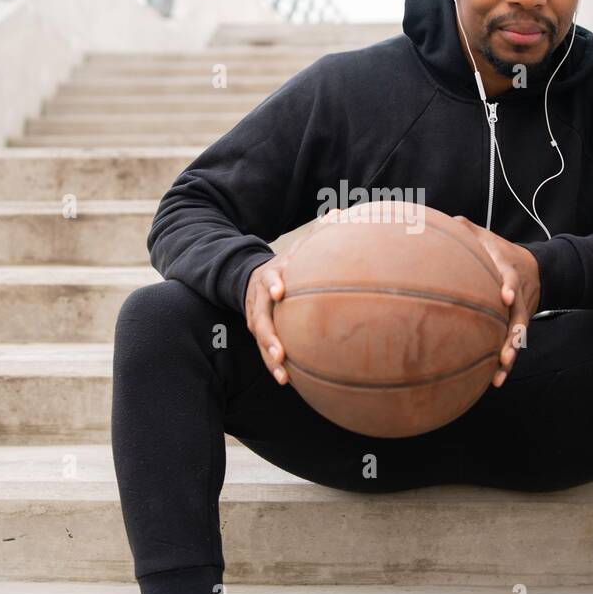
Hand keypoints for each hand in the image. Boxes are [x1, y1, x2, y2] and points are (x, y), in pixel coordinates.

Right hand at [244, 208, 342, 385]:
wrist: (251, 277)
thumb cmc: (287, 264)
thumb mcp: (297, 247)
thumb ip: (318, 232)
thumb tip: (341, 211)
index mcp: (271, 275)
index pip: (269, 278)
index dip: (273, 283)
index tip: (280, 291)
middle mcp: (260, 299)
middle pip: (260, 317)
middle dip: (268, 336)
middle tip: (280, 351)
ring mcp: (256, 318)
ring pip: (260, 340)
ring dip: (270, 358)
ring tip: (283, 376)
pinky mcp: (260, 333)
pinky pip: (267, 351)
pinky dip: (275, 366)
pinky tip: (288, 382)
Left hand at [451, 215, 541, 387]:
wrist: (536, 268)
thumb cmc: (499, 251)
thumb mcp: (485, 236)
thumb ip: (465, 229)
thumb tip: (439, 221)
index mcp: (509, 271)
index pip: (511, 277)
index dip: (509, 285)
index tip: (505, 295)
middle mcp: (517, 295)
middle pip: (520, 315)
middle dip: (515, 333)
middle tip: (507, 349)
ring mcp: (520, 313)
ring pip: (518, 336)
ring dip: (511, 354)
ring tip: (502, 371)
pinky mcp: (516, 327)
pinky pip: (512, 345)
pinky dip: (506, 363)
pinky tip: (496, 381)